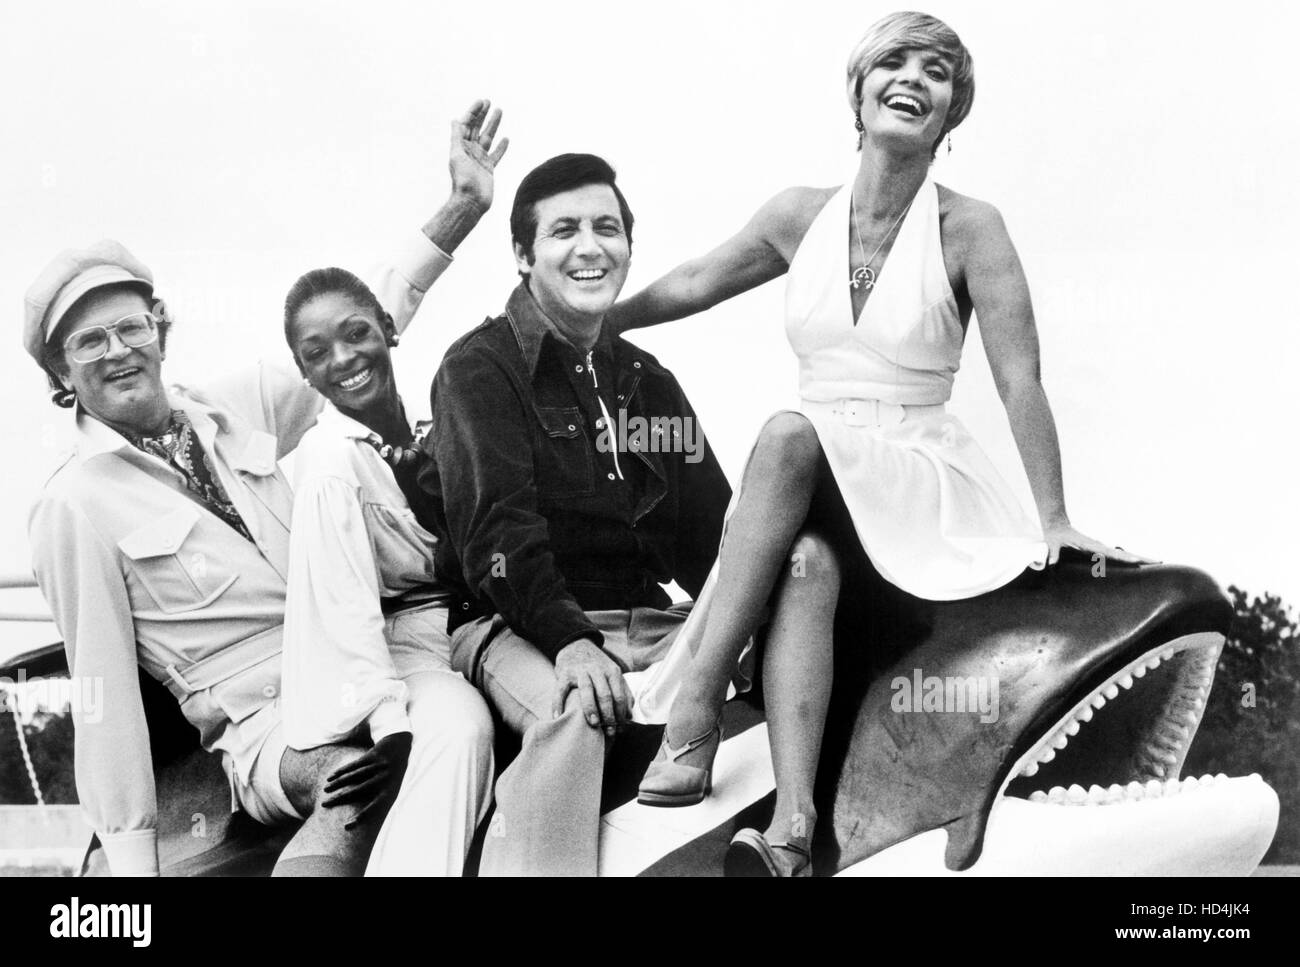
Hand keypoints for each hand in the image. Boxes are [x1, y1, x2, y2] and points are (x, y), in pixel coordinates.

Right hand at [321, 732, 412, 829]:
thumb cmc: (392, 776)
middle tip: (324, 805)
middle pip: (358, 791)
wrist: (401, 747)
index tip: (346, 827)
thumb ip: (378, 802)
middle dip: (340, 798)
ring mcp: (378, 766)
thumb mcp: (392, 789)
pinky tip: (330, 777)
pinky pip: (353, 765)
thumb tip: (361, 821)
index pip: (375, 808)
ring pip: (354, 776)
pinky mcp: (372, 755)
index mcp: (390, 791)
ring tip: (325, 790)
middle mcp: (384, 779)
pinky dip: (341, 771)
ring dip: (338, 783)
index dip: (361, 817)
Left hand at [448, 98, 507, 211]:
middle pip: (477, 128)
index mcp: (461, 146)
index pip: (467, 125)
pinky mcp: (489, 168)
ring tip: (499, 111)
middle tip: (488, 102)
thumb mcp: (457, 156)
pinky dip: (501, 147)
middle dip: (482, 115)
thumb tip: (455, 120)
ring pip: (488, 137)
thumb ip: (456, 138)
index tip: (481, 102)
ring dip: (493, 125)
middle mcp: (470, 151)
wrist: (471, 201)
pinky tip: (506, 139)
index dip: (473, 112)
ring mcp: (480, 159)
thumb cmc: (463, 181)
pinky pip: (496, 154)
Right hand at [553, 638, 632, 735]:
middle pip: (605, 694)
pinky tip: (558, 716)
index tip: (620, 728)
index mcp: (612, 671)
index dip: (621, 714)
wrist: (576, 646)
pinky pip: (561, 689)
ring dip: (591, 709)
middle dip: (608, 715)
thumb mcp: (613, 674)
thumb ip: (624, 692)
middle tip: (609, 731)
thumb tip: (629, 716)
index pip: (619, 695)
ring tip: (593, 724)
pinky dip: (558, 703)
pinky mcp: (564, 673)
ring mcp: (580, 671)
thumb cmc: (597, 666)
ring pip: (587, 690)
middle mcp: (598, 670)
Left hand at [1041, 521, 1156, 566]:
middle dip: (1141, 558)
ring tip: (1156, 564)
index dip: (1124, 557)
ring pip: (1122, 555)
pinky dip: (1127, 561)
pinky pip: (1116, 557)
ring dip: (1138, 559)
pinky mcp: (1098, 552)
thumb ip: (1053, 553)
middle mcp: (1100, 548)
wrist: (1057, 527)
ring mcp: (1101, 550)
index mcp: (1092, 546)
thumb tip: (1051, 563)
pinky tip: (1136, 566)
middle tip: (1159, 562)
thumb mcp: (1053, 544)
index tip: (1138, 560)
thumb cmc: (1055, 536)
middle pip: (1123, 554)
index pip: (1111, 553)